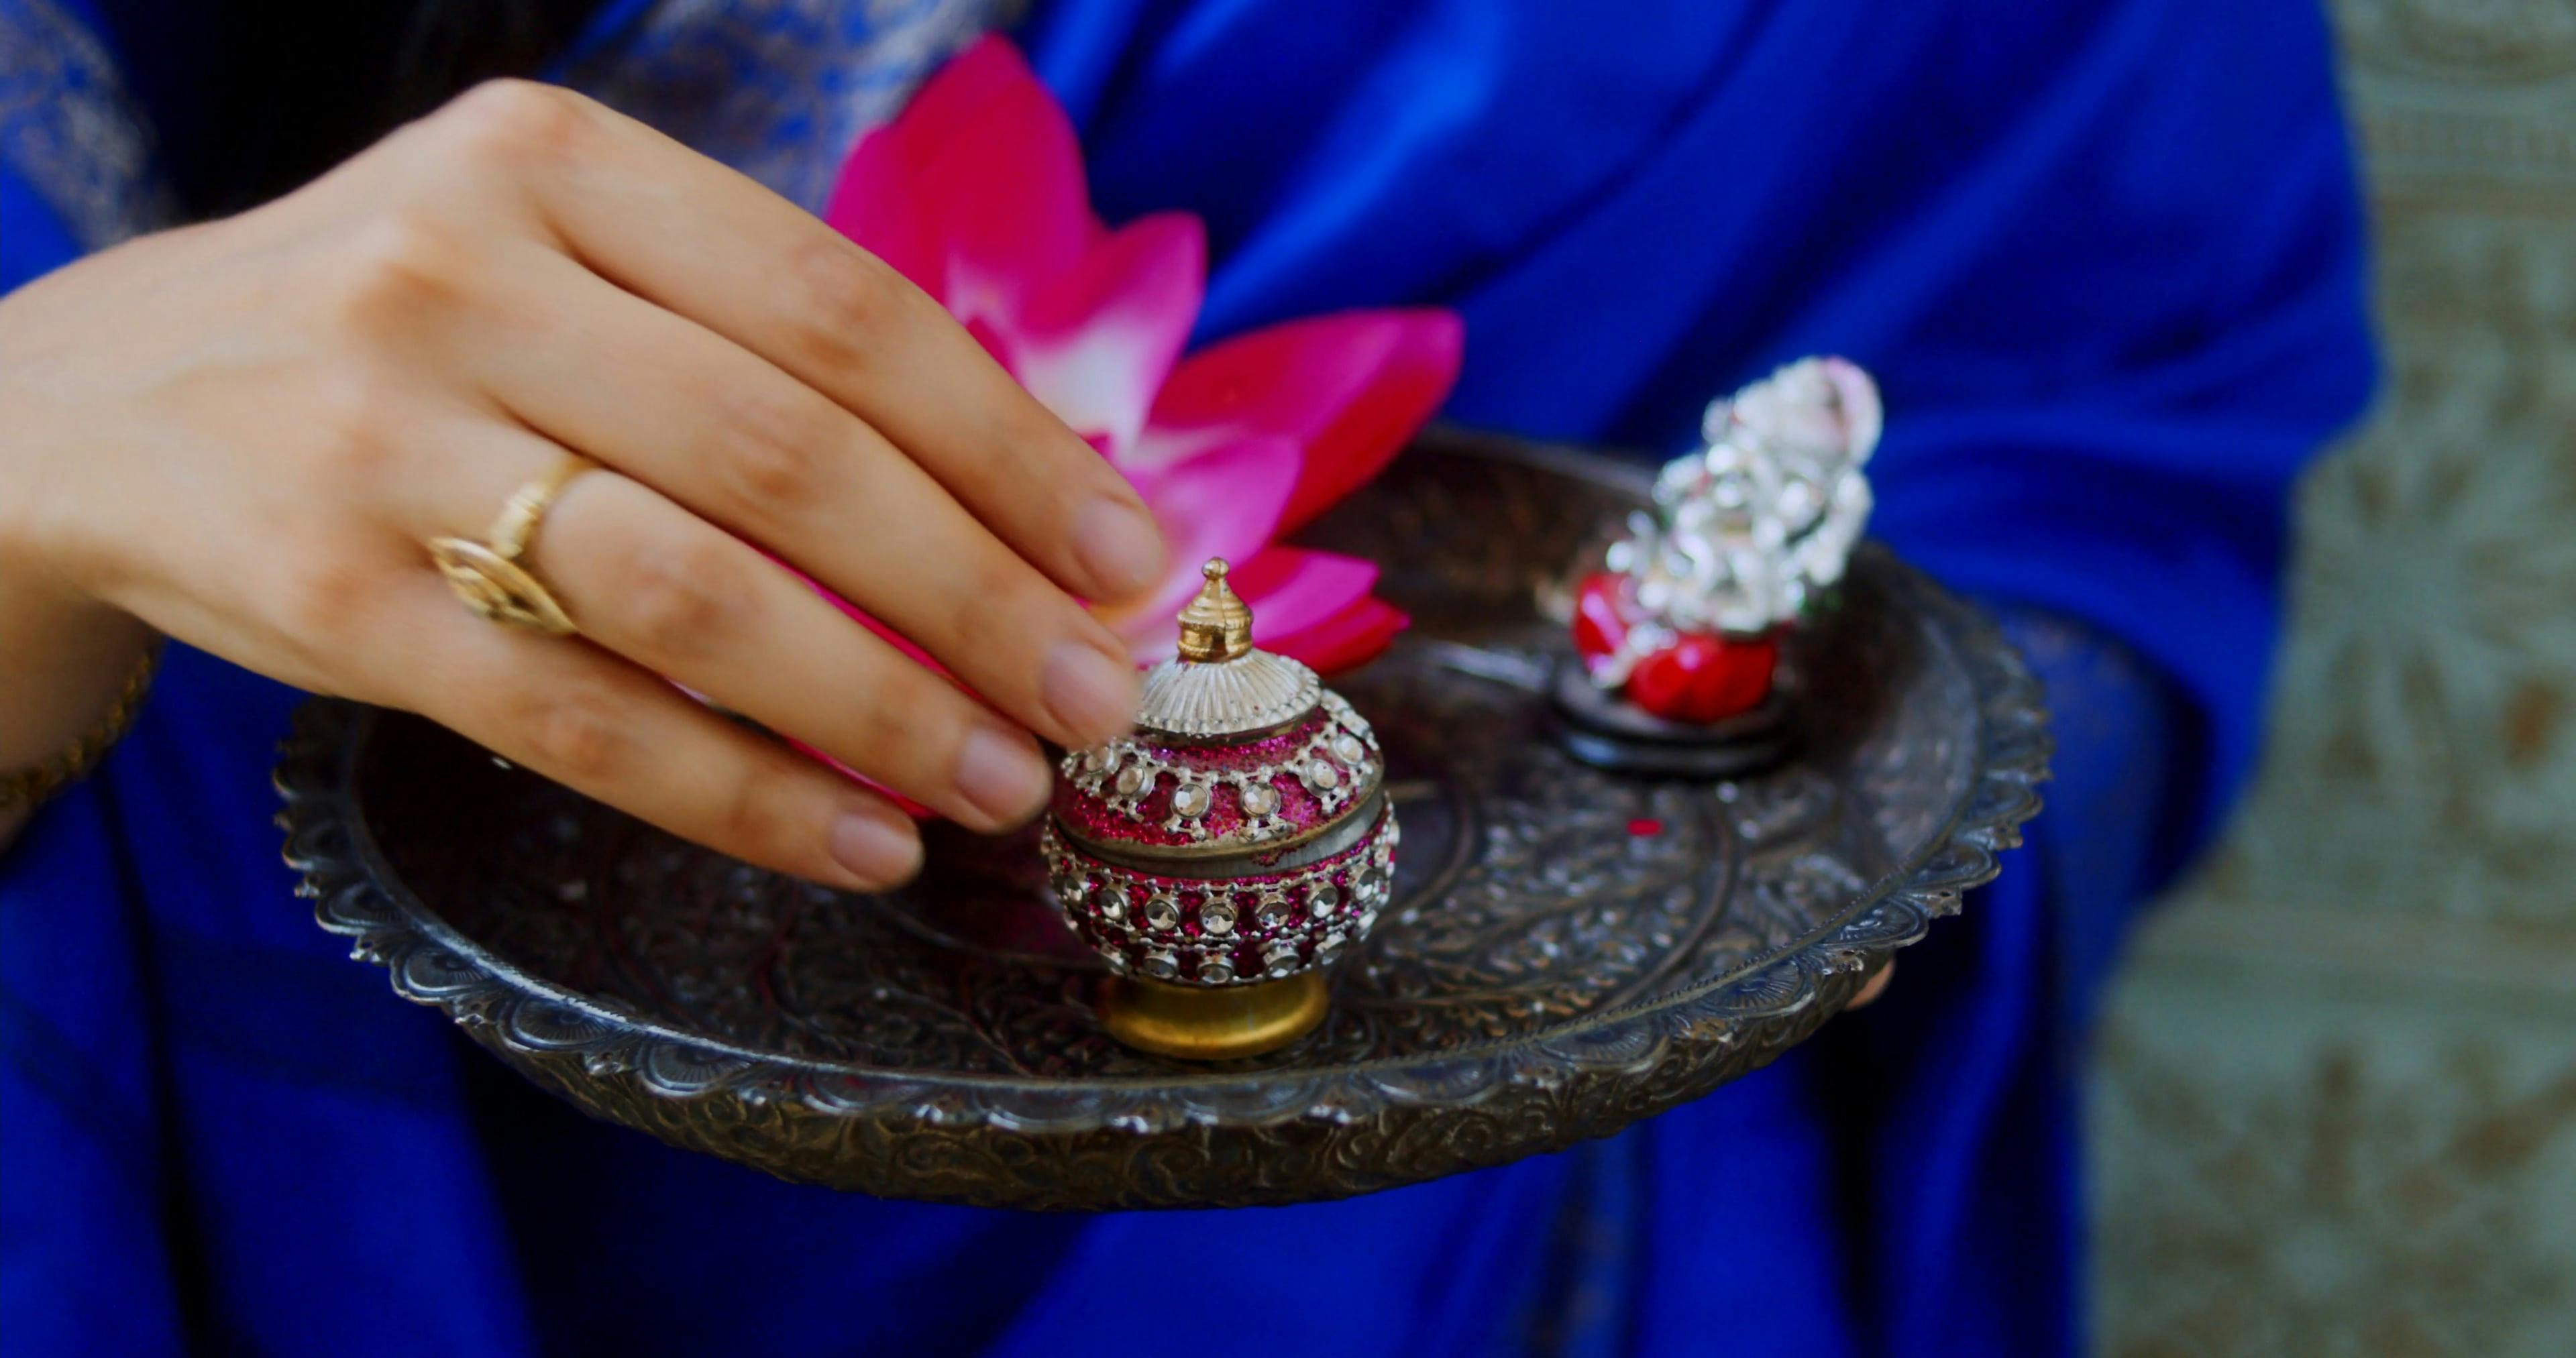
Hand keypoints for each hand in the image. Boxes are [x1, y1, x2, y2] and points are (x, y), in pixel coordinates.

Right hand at [0, 80, 1164, 886]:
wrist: (109, 400)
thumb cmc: (408, 337)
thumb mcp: (557, 260)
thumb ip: (752, 339)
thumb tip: (1022, 490)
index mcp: (557, 162)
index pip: (841, 310)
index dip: (1008, 446)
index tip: (1123, 556)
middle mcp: (463, 273)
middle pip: (792, 454)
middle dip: (977, 594)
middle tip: (1091, 696)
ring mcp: (382, 434)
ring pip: (694, 593)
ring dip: (881, 709)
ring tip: (999, 782)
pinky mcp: (333, 593)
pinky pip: (579, 719)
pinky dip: (741, 795)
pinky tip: (854, 843)